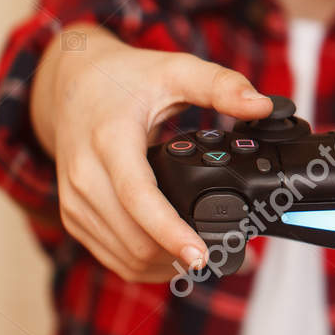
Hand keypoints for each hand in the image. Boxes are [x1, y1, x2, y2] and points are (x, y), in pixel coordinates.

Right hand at [30, 23, 273, 280]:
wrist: (71, 85)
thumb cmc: (124, 79)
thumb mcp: (175, 69)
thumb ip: (221, 85)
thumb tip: (262, 105)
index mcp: (110, 140)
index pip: (138, 197)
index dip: (170, 231)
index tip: (201, 254)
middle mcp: (85, 175)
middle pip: (133, 238)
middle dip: (180, 254)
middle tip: (229, 252)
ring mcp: (75, 201)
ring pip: (123, 255)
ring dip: (166, 265)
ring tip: (209, 256)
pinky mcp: (74, 216)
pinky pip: (111, 256)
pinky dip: (145, 264)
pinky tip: (174, 255)